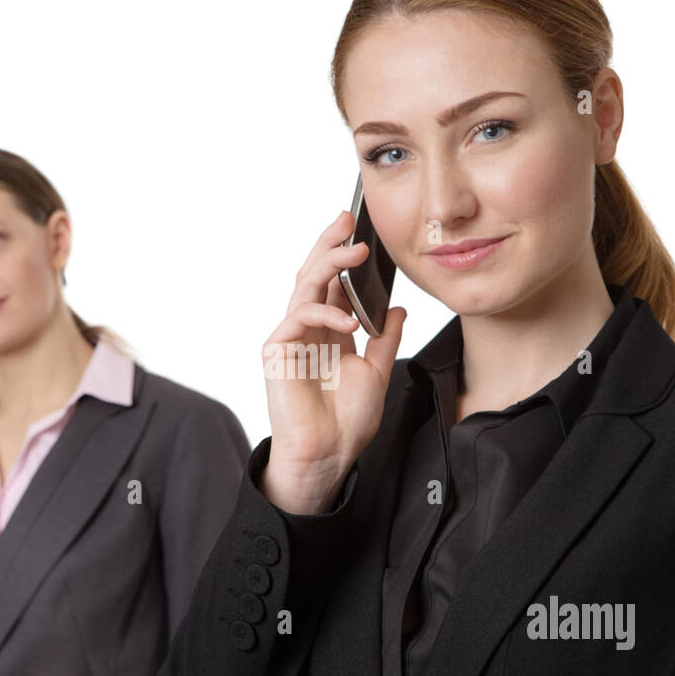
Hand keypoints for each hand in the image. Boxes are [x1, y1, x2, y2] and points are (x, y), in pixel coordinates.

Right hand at [259, 210, 405, 514]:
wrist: (329, 454)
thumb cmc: (347, 422)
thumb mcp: (378, 372)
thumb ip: (385, 339)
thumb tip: (397, 307)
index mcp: (330, 331)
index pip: (334, 283)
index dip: (344, 256)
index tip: (362, 232)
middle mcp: (309, 329)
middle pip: (314, 275)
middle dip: (329, 245)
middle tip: (348, 221)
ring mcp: (291, 337)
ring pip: (303, 287)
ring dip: (328, 264)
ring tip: (355, 252)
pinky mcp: (277, 350)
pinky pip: (298, 318)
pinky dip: (324, 313)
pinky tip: (349, 321)